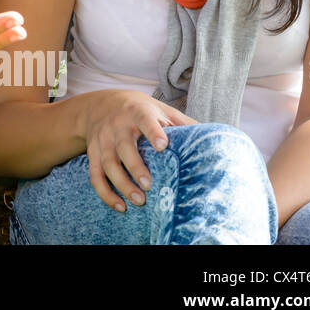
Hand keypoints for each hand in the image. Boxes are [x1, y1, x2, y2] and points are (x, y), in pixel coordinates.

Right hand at [78, 89, 195, 211]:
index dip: (153, 133)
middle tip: (149, 186)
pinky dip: (105, 192)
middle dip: (135, 167)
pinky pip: (95, 175)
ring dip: (121, 183)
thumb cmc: (140, 110)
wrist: (100, 103)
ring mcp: (103, 140)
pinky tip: (120, 206)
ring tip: (138, 201)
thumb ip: (183, 123)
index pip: (145, 121)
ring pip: (108, 163)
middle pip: (123, 147)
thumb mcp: (161, 110)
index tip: (162, 146)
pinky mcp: (93, 152)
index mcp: (138, 112)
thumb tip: (216, 140)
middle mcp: (117, 126)